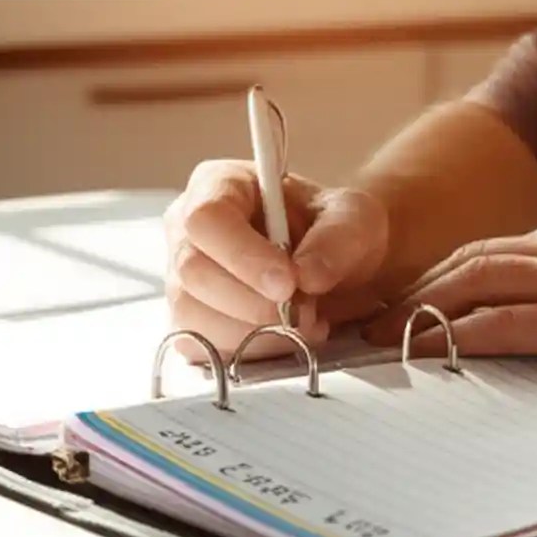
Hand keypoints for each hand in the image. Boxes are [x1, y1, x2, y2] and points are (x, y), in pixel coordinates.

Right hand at [164, 160, 388, 360]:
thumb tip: (307, 276)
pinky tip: (283, 338)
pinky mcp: (192, 321)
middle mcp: (189, 230)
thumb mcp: (353, 220)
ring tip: (301, 323)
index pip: (207, 218)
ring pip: (193, 315)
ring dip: (253, 333)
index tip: (287, 283)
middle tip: (303, 311)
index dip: (243, 256)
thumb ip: (337, 240)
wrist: (336, 265)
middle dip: (253, 303)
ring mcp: (183, 278)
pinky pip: (203, 346)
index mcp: (219, 185)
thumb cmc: (332, 231)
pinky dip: (248, 351)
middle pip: (193, 272)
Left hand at [364, 205, 536, 386]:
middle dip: (417, 290)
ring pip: (478, 284)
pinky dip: (463, 337)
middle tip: (376, 319)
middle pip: (472, 259)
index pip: (494, 248)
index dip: (443, 275)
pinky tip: (434, 353)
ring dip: (423, 312)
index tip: (409, 299)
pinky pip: (509, 325)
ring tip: (387, 340)